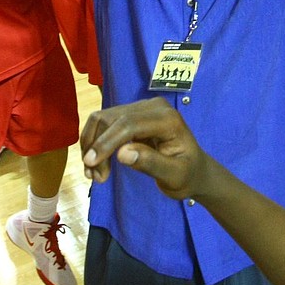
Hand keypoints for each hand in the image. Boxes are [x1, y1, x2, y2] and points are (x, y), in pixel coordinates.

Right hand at [80, 98, 206, 199]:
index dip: (106, 142)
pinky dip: (96, 142)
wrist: (193, 170)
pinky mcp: (132, 114)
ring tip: (93, 174)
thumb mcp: (174, 176)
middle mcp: (153, 107)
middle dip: (97, 146)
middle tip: (94, 177)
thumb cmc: (188, 175)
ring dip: (92, 144)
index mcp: (167, 119)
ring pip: (103, 119)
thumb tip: (122, 153)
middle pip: (112, 118)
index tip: (91, 163)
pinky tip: (95, 163)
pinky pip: (106, 123)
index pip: (129, 124)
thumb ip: (151, 163)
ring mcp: (141, 108)